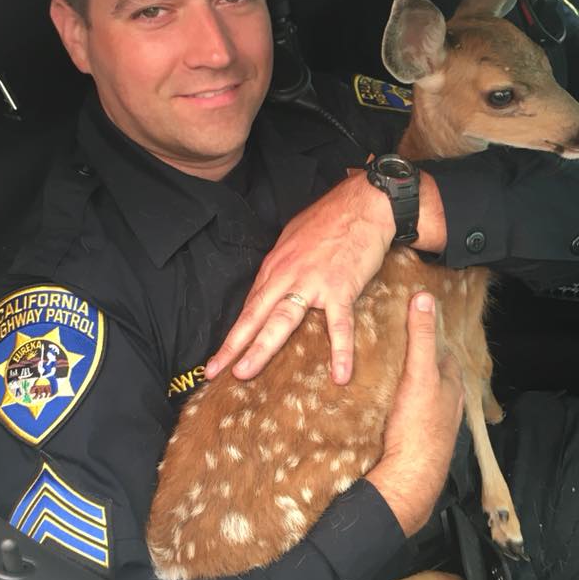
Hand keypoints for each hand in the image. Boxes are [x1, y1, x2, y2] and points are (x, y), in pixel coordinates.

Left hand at [206, 173, 395, 384]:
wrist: (362, 204)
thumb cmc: (330, 218)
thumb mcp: (294, 238)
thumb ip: (284, 265)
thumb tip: (275, 285)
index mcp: (276, 266)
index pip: (251, 306)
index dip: (235, 332)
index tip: (221, 355)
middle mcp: (287, 276)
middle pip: (255, 316)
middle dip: (233, 345)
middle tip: (216, 370)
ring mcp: (312, 284)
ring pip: (282, 321)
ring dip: (261, 348)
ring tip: (245, 372)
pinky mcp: (340, 288)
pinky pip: (339, 325)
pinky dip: (341, 351)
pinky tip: (340, 375)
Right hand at [366, 293, 463, 536]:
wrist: (409, 478)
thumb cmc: (418, 426)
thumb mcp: (420, 373)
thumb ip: (422, 337)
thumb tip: (424, 298)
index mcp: (452, 387)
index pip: (444, 352)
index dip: (430, 336)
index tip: (414, 322)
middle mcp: (448, 406)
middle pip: (435, 376)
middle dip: (420, 362)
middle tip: (397, 346)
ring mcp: (433, 426)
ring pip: (424, 398)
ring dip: (409, 386)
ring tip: (386, 373)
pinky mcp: (416, 442)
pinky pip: (409, 417)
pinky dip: (400, 407)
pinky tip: (384, 407)